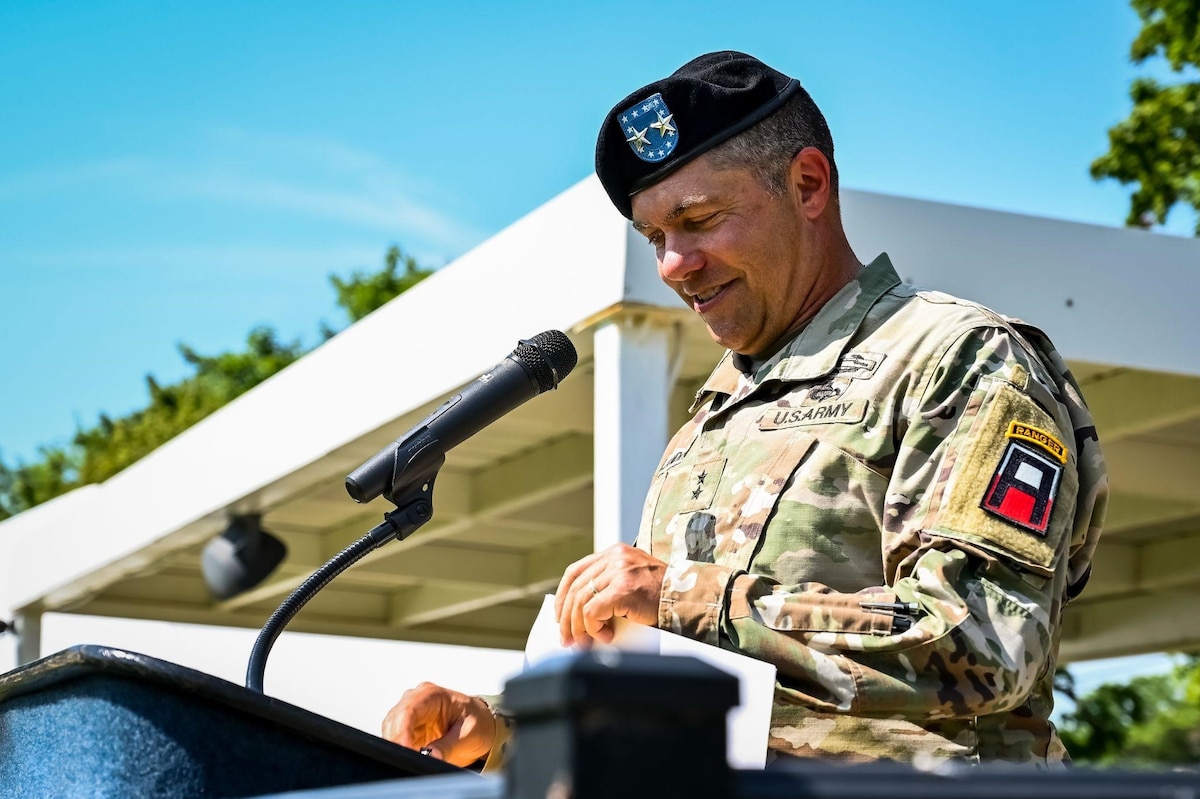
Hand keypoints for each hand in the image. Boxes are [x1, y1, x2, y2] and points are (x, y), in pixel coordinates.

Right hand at [381, 682, 495, 766]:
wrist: (480, 726)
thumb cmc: (477, 722)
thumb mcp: (468, 735)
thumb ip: (448, 745)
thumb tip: (429, 755)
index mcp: (433, 695)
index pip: (409, 709)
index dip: (402, 730)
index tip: (404, 748)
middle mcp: (417, 700)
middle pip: (394, 719)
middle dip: (396, 740)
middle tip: (407, 758)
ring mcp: (411, 714)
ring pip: (390, 730)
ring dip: (397, 745)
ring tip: (411, 758)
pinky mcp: (409, 729)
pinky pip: (395, 739)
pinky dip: (399, 749)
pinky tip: (410, 756)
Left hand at [554, 543, 665, 647]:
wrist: (690, 600)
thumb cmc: (662, 598)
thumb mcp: (633, 582)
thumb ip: (609, 587)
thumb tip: (577, 615)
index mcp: (615, 552)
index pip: (575, 572)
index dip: (562, 596)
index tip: (559, 617)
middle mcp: (615, 557)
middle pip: (575, 588)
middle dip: (566, 618)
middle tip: (567, 640)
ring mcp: (620, 571)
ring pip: (581, 602)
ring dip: (579, 628)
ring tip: (584, 644)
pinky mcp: (623, 589)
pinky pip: (593, 611)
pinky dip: (594, 628)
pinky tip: (606, 637)